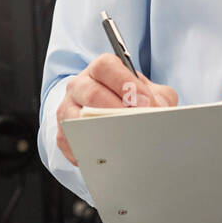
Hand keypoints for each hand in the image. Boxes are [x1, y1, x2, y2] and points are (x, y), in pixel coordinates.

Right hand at [56, 53, 177, 165]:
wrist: (108, 112)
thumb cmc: (129, 100)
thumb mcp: (148, 92)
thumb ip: (157, 98)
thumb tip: (159, 114)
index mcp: (100, 69)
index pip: (106, 67)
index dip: (125, 83)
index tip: (145, 102)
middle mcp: (79, 85)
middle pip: (91, 93)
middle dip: (116, 109)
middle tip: (137, 124)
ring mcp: (67, 109)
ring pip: (77, 118)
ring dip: (102, 130)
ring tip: (125, 142)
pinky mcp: (62, 133)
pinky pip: (71, 143)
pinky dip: (89, 151)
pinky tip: (109, 155)